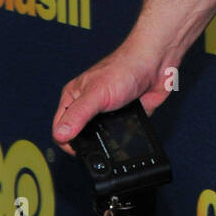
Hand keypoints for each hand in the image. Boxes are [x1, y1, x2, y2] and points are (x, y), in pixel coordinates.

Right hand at [53, 43, 175, 153]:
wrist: (156, 64)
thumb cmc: (125, 68)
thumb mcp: (96, 94)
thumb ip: (77, 116)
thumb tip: (60, 135)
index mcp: (74, 97)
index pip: (60, 127)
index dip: (66, 141)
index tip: (78, 151)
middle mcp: (88, 105)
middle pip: (79, 134)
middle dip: (87, 142)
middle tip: (96, 146)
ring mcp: (106, 112)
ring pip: (100, 137)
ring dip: (106, 140)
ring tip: (113, 136)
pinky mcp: (124, 116)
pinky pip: (120, 134)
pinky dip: (123, 136)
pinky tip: (127, 132)